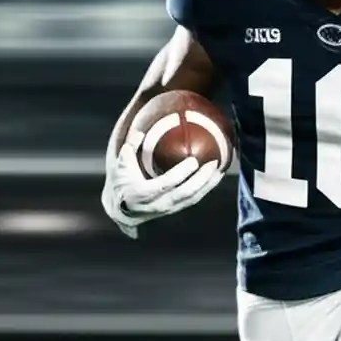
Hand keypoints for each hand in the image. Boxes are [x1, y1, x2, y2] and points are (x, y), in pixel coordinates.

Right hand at [100, 126, 226, 238]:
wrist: (121, 209)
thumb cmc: (121, 181)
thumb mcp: (120, 164)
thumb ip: (130, 147)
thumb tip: (140, 131)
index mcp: (144, 193)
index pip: (167, 184)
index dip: (182, 174)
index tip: (194, 160)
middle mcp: (158, 204)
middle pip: (185, 193)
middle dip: (201, 180)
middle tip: (213, 163)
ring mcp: (168, 209)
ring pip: (192, 198)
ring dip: (208, 185)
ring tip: (220, 170)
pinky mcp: (176, 209)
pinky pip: (193, 199)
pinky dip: (206, 188)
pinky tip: (216, 176)